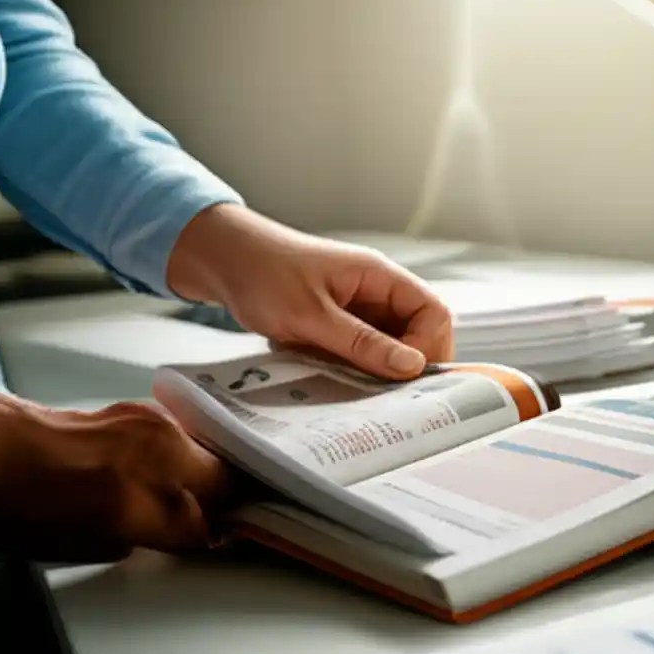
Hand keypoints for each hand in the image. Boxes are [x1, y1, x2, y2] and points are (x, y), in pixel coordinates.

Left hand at [0, 395, 231, 561]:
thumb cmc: (18, 501)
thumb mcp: (82, 544)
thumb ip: (143, 537)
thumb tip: (176, 531)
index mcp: (134, 502)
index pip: (203, 526)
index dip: (209, 538)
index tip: (211, 541)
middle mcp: (152, 456)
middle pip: (223, 479)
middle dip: (225, 499)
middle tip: (216, 515)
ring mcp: (151, 425)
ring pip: (208, 451)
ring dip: (207, 471)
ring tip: (195, 490)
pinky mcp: (141, 408)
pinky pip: (183, 434)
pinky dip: (185, 451)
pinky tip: (170, 465)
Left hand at [167, 204, 453, 379]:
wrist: (220, 261)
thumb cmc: (262, 274)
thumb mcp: (310, 314)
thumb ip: (362, 342)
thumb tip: (412, 367)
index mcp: (379, 276)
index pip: (433, 312)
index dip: (428, 347)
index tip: (403, 377)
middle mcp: (377, 291)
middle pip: (421, 332)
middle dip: (408, 364)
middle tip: (384, 392)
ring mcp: (361, 309)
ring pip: (394, 346)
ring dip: (381, 370)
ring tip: (357, 387)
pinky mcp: (342, 325)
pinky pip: (366, 352)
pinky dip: (359, 369)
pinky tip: (339, 380)